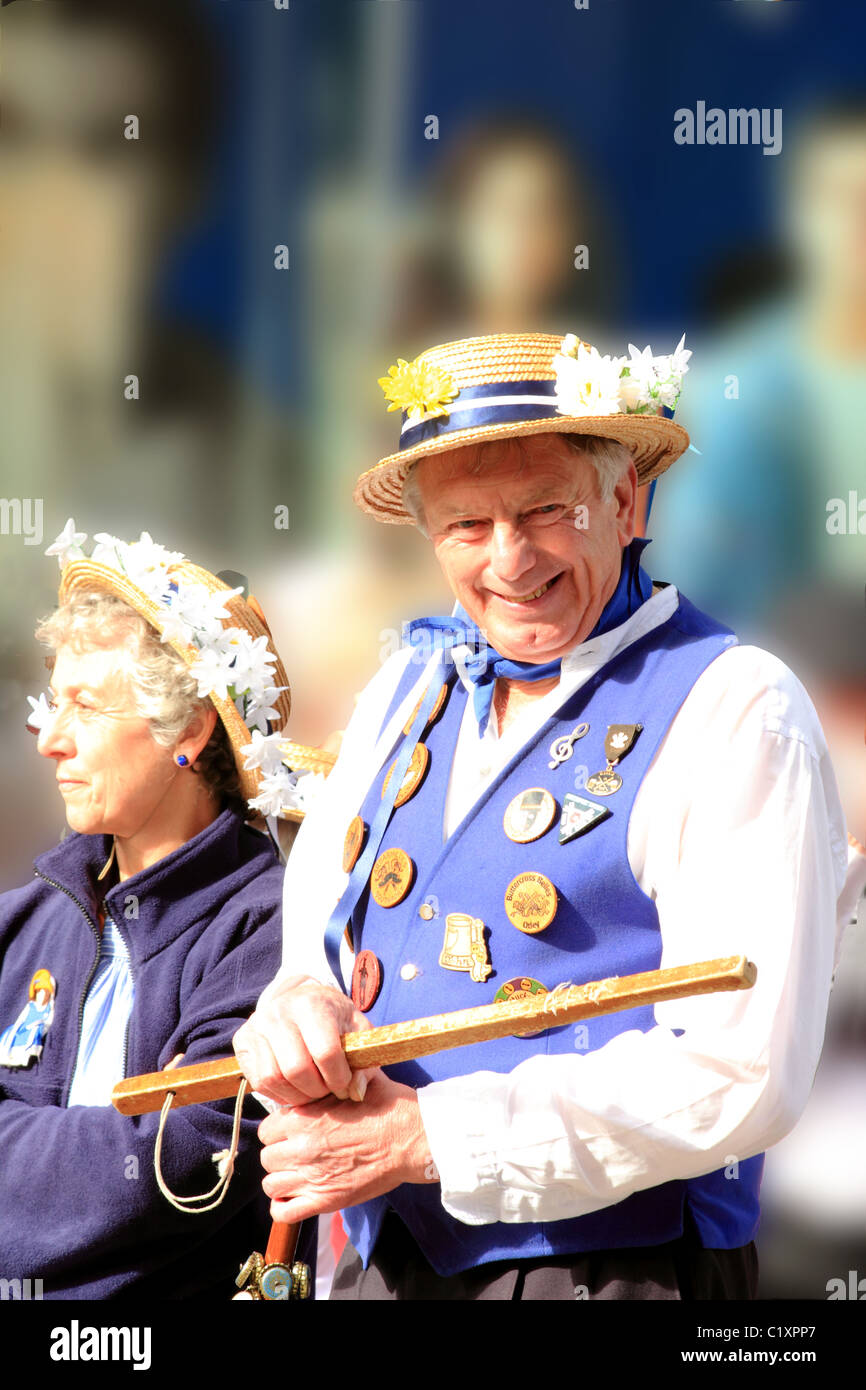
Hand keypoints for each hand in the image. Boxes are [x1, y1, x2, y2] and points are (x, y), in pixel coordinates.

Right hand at [232, 974, 373, 1106]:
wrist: (302, 1000)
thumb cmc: (335, 1019)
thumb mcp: (358, 1032)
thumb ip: (363, 1063)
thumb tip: (355, 1092)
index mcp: (312, 1004)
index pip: (326, 1052)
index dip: (339, 1078)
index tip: (345, 1084)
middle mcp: (279, 1011)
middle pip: (297, 1069)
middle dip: (317, 1090)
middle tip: (327, 1090)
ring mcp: (256, 1025)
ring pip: (274, 1078)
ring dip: (297, 1096)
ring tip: (312, 1090)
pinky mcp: (242, 1040)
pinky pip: (258, 1081)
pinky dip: (279, 1094)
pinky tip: (294, 1088)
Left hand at [258, 1070, 436, 1222]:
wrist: (414, 1140)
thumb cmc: (391, 1108)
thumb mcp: (362, 1079)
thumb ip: (337, 1075)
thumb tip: (329, 1071)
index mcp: (305, 1118)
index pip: (267, 1129)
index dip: (279, 1130)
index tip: (293, 1131)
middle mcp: (302, 1148)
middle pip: (267, 1157)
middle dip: (280, 1153)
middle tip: (299, 1151)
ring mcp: (312, 1178)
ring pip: (271, 1184)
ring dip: (283, 1179)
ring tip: (300, 1173)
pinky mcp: (326, 1202)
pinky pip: (284, 1212)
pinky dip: (284, 1207)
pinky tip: (298, 1196)